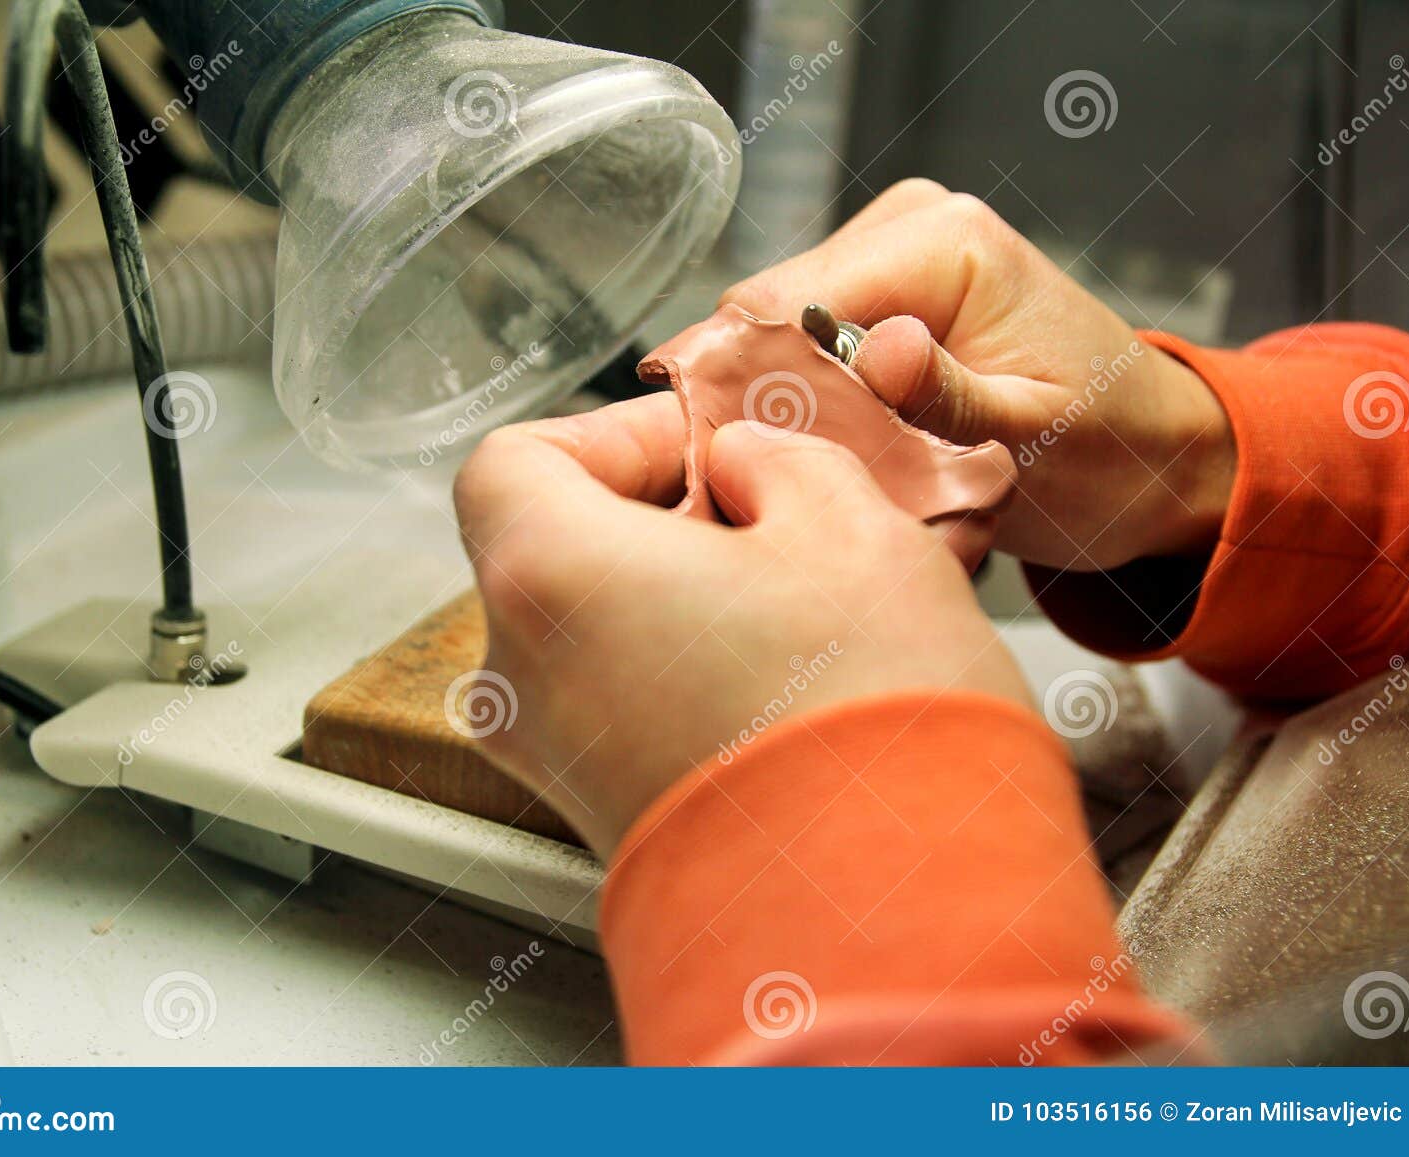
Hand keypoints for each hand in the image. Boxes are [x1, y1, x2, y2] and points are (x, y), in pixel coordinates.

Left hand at [452, 393, 1031, 858]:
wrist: (891, 930)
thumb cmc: (866, 730)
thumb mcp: (850, 525)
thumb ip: (779, 459)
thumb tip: (750, 469)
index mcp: (548, 578)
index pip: (517, 461)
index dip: (614, 434)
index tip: (701, 447)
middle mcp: (524, 680)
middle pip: (559, 550)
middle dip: (665, 520)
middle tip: (770, 515)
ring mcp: (558, 763)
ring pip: (599, 634)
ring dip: (685, 598)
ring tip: (798, 599)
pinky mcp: (608, 822)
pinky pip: (627, 709)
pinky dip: (688, 673)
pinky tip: (788, 675)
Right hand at [721, 179, 1236, 571]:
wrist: (1156, 455)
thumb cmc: (1110, 452)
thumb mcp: (1033, 441)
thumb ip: (950, 398)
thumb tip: (880, 352)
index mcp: (945, 241)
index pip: (783, 304)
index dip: (757, 388)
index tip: (759, 467)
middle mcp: (909, 226)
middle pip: (766, 318)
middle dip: (776, 403)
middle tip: (812, 483)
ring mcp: (889, 256)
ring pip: (775, 338)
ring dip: (795, 410)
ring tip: (845, 470)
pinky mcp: (881, 295)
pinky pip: (803, 350)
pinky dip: (816, 406)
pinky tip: (855, 448)